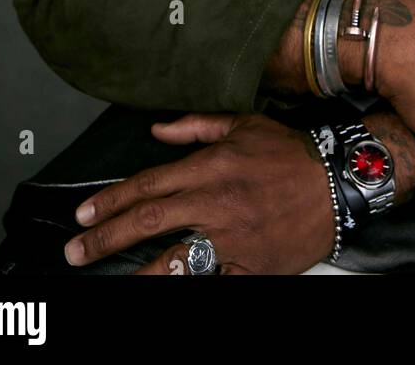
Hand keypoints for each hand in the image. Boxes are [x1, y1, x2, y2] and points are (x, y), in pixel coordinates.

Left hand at [63, 112, 336, 275]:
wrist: (338, 180)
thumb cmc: (289, 152)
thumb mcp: (242, 124)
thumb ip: (195, 127)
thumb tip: (157, 130)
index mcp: (210, 167)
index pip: (147, 185)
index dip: (111, 201)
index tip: (84, 215)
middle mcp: (215, 203)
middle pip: (149, 222)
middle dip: (106, 239)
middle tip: (76, 251)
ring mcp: (232, 239)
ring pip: (174, 260)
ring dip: (138, 274)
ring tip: (111, 283)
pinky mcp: (251, 267)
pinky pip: (213, 282)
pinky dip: (191, 286)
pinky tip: (170, 289)